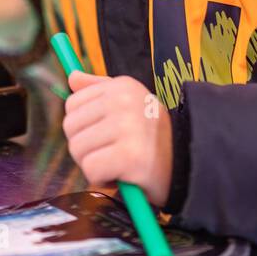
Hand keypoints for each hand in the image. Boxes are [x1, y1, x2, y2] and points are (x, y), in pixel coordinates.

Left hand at [62, 72, 172, 207]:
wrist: (185, 163)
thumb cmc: (151, 137)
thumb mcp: (130, 103)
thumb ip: (99, 90)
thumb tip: (73, 76)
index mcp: (122, 86)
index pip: (73, 104)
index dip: (85, 126)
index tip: (107, 133)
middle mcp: (124, 101)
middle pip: (71, 127)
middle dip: (86, 146)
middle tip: (112, 151)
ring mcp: (127, 127)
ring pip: (77, 149)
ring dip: (93, 164)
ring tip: (118, 163)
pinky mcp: (130, 156)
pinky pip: (91, 169)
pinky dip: (102, 179)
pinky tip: (122, 174)